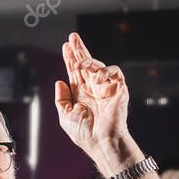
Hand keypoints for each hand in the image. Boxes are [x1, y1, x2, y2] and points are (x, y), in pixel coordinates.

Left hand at [54, 32, 130, 169]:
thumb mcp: (65, 115)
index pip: (75, 71)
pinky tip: (96, 77)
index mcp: (80, 93)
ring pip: (98, 66)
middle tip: (72, 37)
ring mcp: (106, 87)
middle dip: (79, 50)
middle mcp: (93, 88)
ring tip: (79, 63)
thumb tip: (59, 81)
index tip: (65, 46)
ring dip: (88, 61)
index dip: (70, 58)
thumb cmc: (83, 133)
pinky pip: (114, 72)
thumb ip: (60, 98)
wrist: (100, 141)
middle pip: (86, 64)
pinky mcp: (118, 88)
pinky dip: (105, 70)